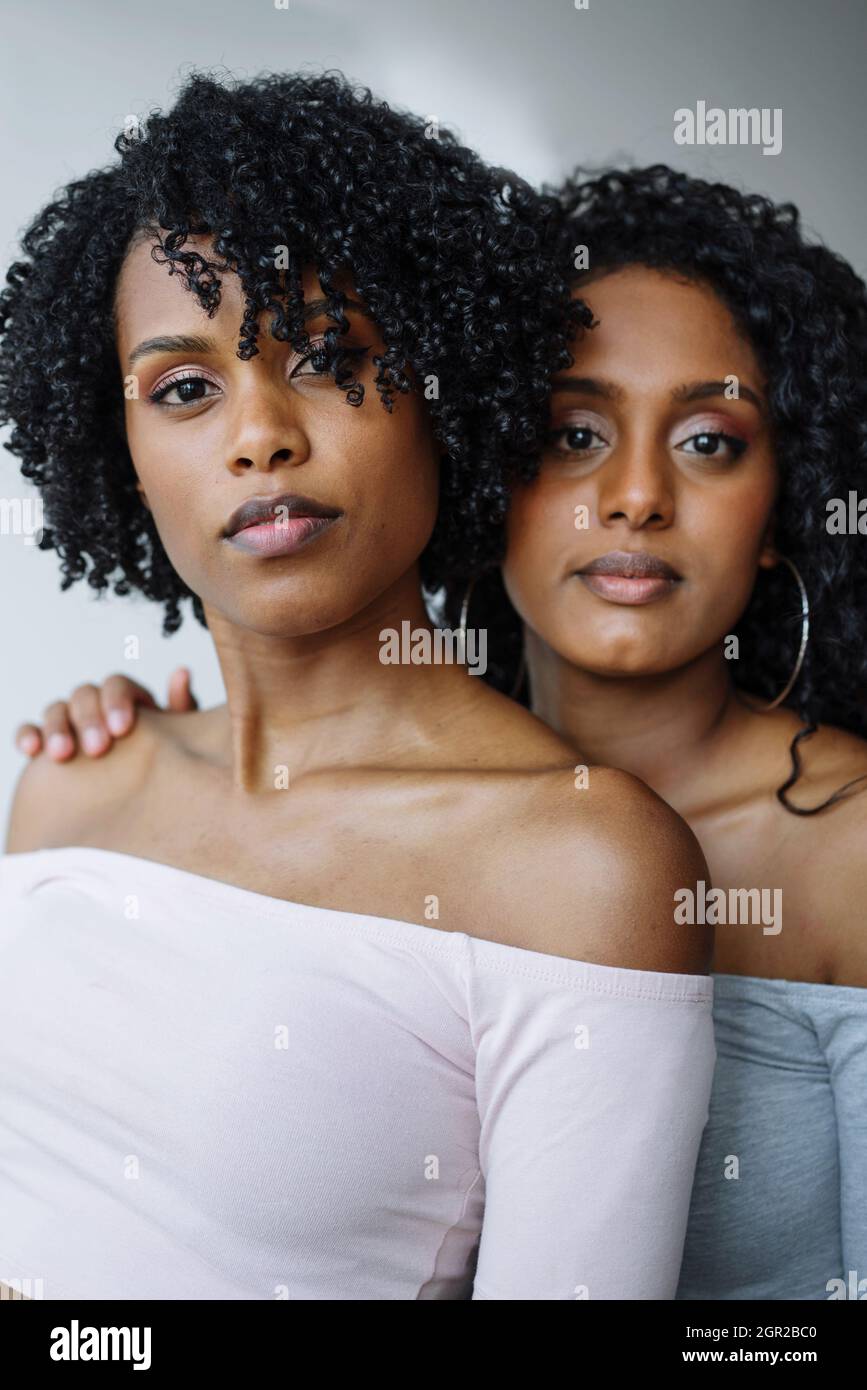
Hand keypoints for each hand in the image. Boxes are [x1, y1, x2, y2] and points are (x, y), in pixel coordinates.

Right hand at [14, 668, 197, 759]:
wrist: (141, 801)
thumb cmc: (164, 766)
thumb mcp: (180, 743)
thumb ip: (182, 710)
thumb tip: (182, 673)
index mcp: (129, 700)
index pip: (117, 685)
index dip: (116, 701)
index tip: (122, 728)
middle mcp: (97, 706)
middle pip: (85, 695)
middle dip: (88, 718)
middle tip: (97, 749)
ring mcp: (70, 723)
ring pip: (56, 709)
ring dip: (57, 727)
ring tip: (62, 755)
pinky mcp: (47, 744)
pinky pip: (30, 730)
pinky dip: (28, 735)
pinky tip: (31, 751)